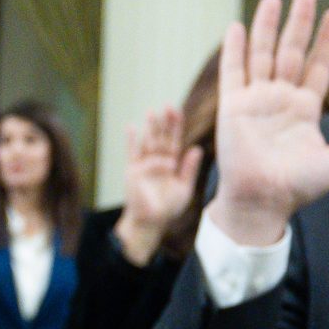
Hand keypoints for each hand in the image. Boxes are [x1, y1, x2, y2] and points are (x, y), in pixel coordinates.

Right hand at [116, 105, 202, 262]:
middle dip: (164, 123)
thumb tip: (196, 149)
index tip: (177, 112)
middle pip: (162, 138)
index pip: (174, 140)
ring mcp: (144, 165)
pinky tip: (132, 128)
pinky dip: (132, 141)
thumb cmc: (168, 208)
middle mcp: (157, 161)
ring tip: (152, 112)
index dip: (176, 126)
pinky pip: (132, 154)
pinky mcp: (133, 172)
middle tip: (168, 106)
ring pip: (148, 142)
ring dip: (150, 127)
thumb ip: (189, 169)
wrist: (151, 222)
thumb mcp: (184, 188)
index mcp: (170, 163)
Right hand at [207, 0, 328, 246]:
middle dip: (299, 22)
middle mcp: (279, 99)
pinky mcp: (233, 106)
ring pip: (263, 54)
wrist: (263, 200)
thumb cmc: (299, 188)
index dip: (327, 41)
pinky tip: (236, 27)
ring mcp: (255, 100)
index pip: (318, 66)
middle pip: (291, 51)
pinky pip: (233, 72)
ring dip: (268, 26)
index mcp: (304, 109)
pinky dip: (233, 49)